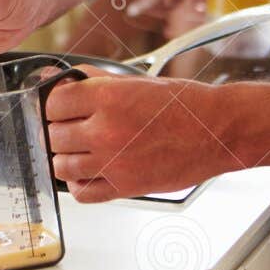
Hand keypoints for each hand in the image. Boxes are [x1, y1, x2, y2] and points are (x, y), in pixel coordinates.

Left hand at [45, 68, 239, 201]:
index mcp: (108, 98)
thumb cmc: (184, 105)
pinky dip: (78, 184)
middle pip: (54, 134)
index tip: (61, 106)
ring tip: (81, 148)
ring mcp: (113, 162)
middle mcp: (106, 130)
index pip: (54, 102)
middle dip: (60, 129)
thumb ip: (95, 79)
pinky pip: (82, 193)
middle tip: (74, 126)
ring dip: (66, 156)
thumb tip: (64, 77)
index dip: (55, 103)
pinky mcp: (124, 187)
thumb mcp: (135, 80)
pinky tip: (87, 172)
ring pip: (61, 165)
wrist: (216, 130)